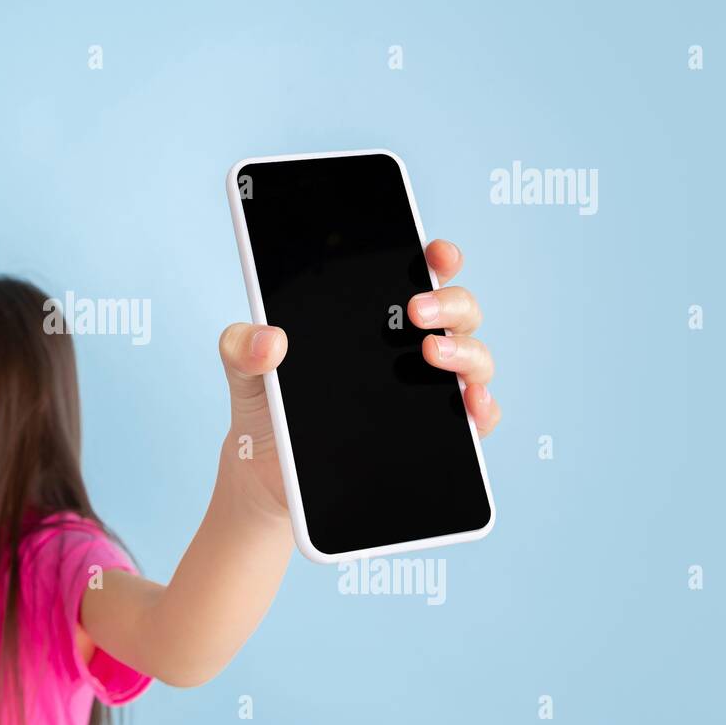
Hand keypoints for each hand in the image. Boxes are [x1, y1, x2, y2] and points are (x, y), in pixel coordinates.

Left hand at [216, 238, 500, 518]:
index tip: (434, 253)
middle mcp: (410, 346)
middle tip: (414, 309)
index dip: (436, 258)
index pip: (418, 274)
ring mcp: (429, 389)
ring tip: (430, 352)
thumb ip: (242, 345)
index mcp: (372, 317)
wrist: (266, 471)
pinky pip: (477, 417)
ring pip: (474, 357)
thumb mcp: (245, 368)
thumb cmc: (267, 405)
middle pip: (457, 310)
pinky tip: (469, 404)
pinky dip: (483, 407)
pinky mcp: (436, 434)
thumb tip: (268, 339)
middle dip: (449, 301)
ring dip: (465, 350)